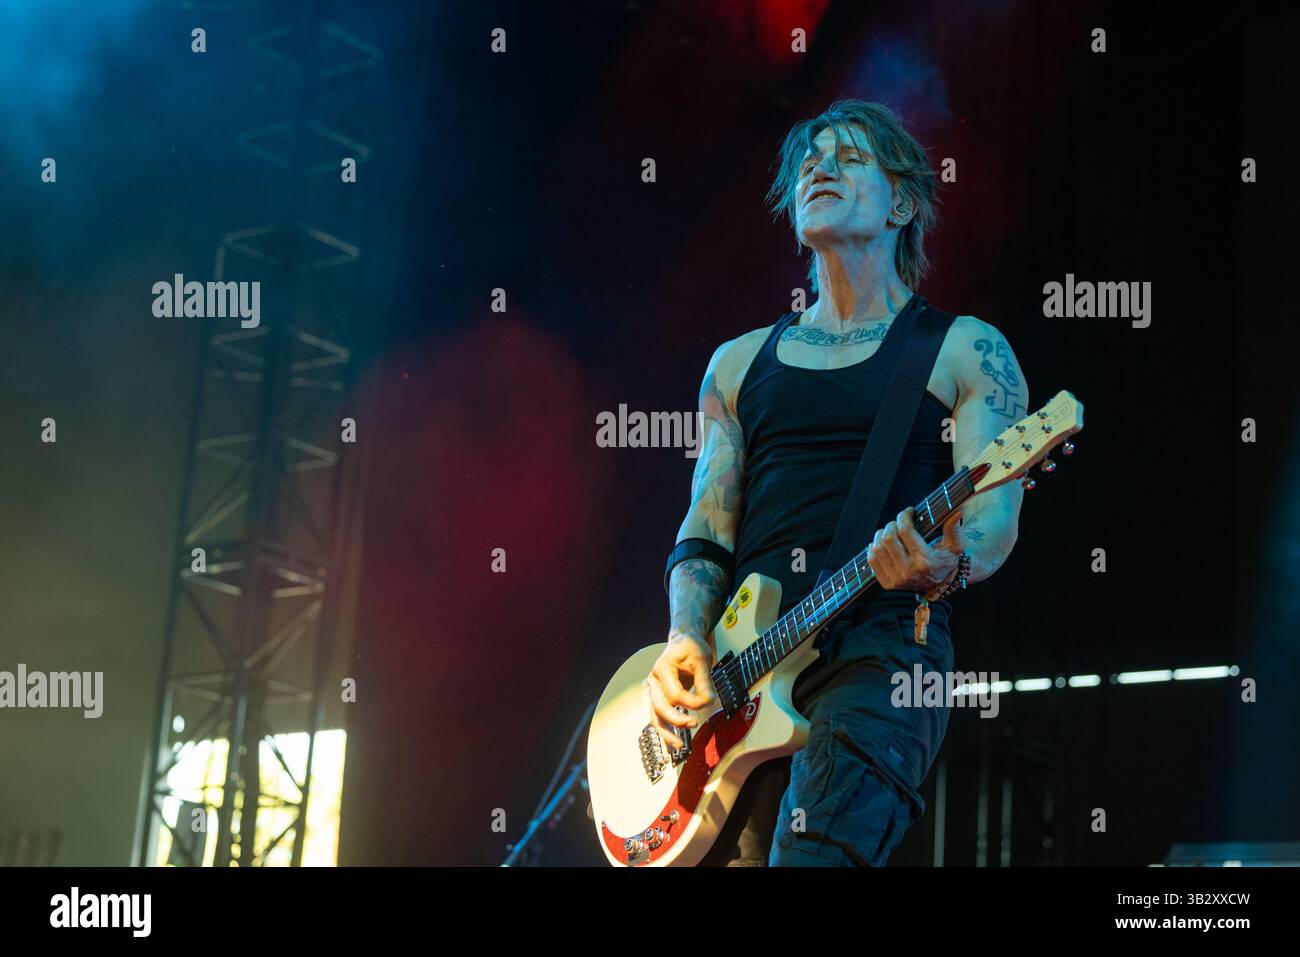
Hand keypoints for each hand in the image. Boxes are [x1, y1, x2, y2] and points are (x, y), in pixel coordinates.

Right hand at [645, 630, 715, 749]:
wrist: (682, 642)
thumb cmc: (691, 648)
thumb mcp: (701, 658)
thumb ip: (704, 680)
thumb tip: (709, 702)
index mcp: (662, 669)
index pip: (675, 693)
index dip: (692, 701)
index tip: (710, 700)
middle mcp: (654, 682)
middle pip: (659, 707)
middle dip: (676, 719)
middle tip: (694, 724)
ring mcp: (654, 691)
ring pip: (655, 716)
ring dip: (666, 732)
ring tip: (679, 746)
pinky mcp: (659, 698)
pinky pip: (659, 717)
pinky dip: (666, 730)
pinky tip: (675, 743)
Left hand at [866, 507, 965, 591]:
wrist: (939, 582)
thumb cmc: (946, 560)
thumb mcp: (955, 545)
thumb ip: (954, 528)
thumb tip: (958, 510)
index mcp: (925, 561)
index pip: (905, 531)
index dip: (904, 516)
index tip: (908, 512)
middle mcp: (909, 571)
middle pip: (888, 538)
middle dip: (891, 524)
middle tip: (898, 523)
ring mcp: (897, 579)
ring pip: (877, 548)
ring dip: (880, 534)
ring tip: (889, 531)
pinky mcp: (887, 583)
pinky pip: (872, 560)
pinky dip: (874, 547)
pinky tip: (883, 543)